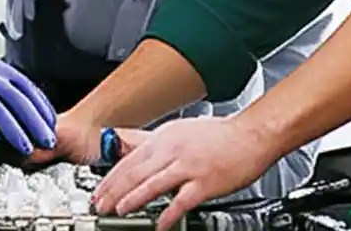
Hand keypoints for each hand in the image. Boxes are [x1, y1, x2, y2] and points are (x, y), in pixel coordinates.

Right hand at [0, 40, 56, 154]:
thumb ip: (15, 92)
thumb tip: (43, 116)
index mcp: (1, 70)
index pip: (28, 90)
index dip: (43, 111)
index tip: (53, 129)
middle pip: (15, 99)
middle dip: (33, 122)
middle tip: (46, 142)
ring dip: (12, 128)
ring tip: (25, 147)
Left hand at [92, 116, 276, 230]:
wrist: (252, 134)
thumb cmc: (218, 134)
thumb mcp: (177, 130)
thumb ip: (151, 140)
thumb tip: (126, 142)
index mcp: (163, 139)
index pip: (128, 160)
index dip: (110, 178)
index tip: (99, 190)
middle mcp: (172, 151)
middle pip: (134, 173)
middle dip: (113, 191)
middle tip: (100, 204)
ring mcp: (189, 166)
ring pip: (152, 184)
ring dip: (132, 199)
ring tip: (119, 210)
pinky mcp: (206, 182)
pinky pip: (183, 200)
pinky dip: (169, 214)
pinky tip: (160, 224)